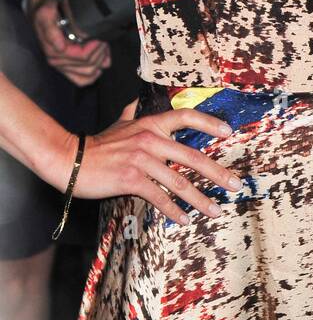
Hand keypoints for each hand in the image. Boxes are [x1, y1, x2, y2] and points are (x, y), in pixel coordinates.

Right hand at [27, 0, 110, 85]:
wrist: (40, 14)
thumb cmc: (45, 12)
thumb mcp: (46, 13)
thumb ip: (51, 29)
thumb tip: (60, 48)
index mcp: (54, 50)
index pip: (82, 56)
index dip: (95, 47)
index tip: (99, 36)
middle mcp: (57, 62)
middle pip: (88, 65)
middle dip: (100, 52)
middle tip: (103, 38)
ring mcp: (62, 67)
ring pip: (88, 73)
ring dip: (100, 60)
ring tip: (103, 46)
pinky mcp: (67, 69)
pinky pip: (82, 80)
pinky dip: (95, 73)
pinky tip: (102, 63)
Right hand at [52, 103, 241, 224]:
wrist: (69, 159)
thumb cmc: (98, 145)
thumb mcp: (119, 123)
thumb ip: (132, 112)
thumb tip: (136, 99)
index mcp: (150, 124)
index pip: (185, 116)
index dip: (209, 122)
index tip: (228, 132)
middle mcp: (150, 139)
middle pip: (192, 156)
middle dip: (218, 172)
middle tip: (236, 184)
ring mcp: (141, 160)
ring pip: (179, 181)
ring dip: (200, 199)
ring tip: (215, 210)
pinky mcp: (130, 179)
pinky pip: (159, 197)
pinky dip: (174, 210)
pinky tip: (184, 219)